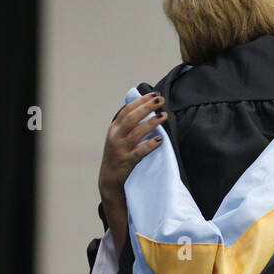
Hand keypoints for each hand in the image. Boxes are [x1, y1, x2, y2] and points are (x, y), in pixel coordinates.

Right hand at [99, 92, 165, 209]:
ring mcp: (120, 149)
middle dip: (147, 107)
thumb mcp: (120, 137)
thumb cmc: (118, 155)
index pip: (128, 110)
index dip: (141, 101)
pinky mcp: (126, 161)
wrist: (109, 179)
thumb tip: (148, 110)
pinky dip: (149, 145)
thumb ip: (130, 125)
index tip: (154, 94)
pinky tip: (160, 140)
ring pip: (137, 132)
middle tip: (161, 100)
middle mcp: (115, 136)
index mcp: (114, 128)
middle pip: (132, 118)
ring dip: (151, 123)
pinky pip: (139, 151)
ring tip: (164, 116)